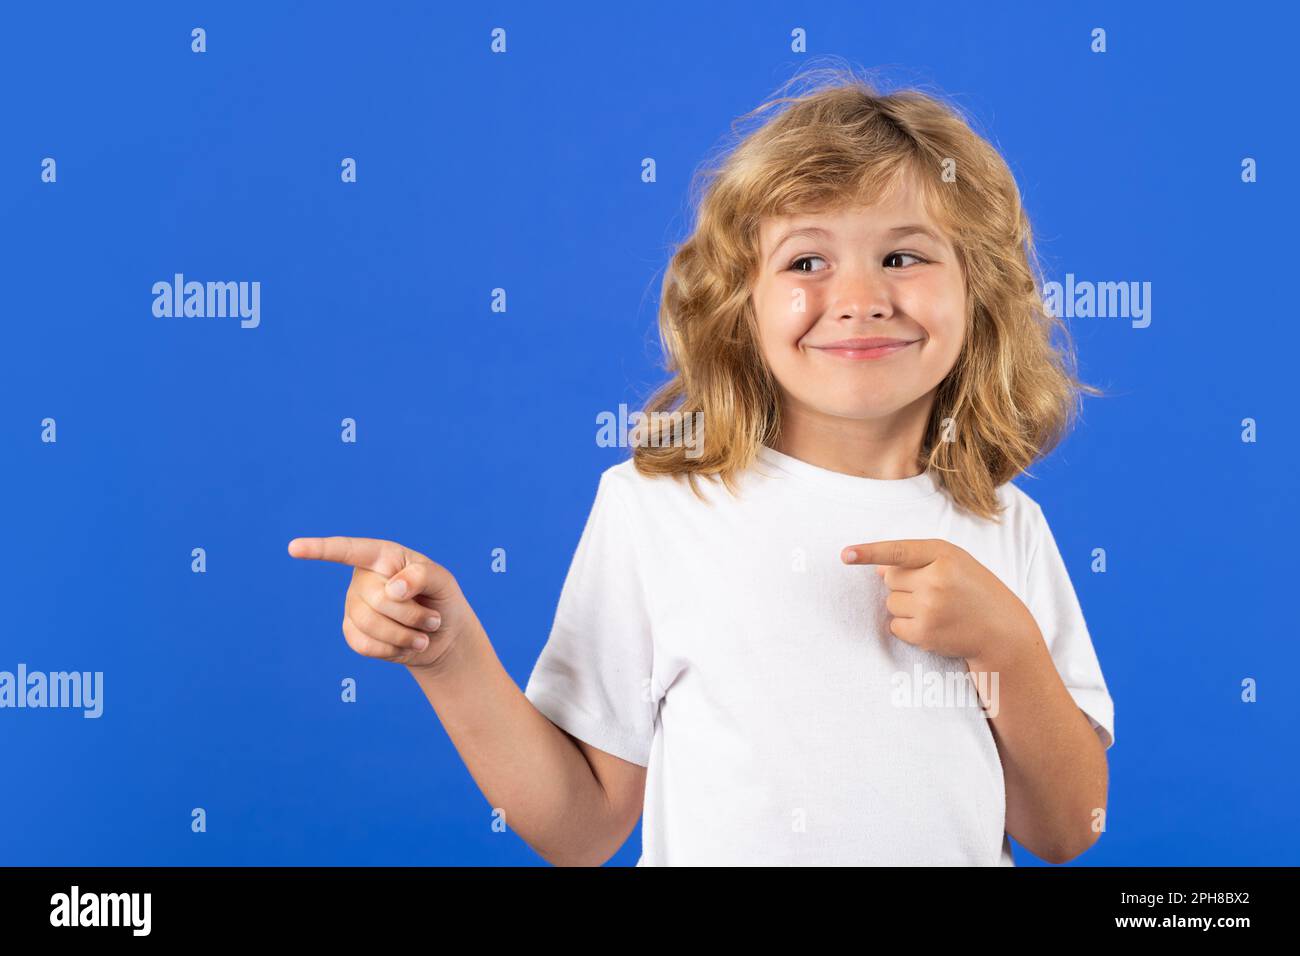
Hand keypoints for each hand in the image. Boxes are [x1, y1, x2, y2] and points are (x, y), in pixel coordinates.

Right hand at [287, 536, 480, 670]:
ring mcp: (354, 604)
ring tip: (423, 634)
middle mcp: (362, 577)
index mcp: (382, 556)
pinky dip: (392, 649)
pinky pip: (363, 645)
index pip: (348, 550)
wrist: (443, 636)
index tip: (294, 548)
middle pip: (376, 598)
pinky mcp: (353, 631)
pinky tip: (405, 645)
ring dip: (404, 635)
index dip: (320, 549)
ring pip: (369, 624)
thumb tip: (392, 588)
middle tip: (432, 618)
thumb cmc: (442, 600)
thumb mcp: (444, 582)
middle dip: (411, 614)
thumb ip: (422, 576)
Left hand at [840, 538, 1037, 662]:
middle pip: (889, 578)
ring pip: (890, 602)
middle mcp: (936, 579)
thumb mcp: (954, 562)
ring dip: (905, 606)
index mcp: (944, 554)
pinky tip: (932, 625)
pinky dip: (907, 626)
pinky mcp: (925, 633)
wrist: (1002, 631)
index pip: (898, 551)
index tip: (845, 554)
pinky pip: (894, 625)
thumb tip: (877, 569)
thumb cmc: (974, 590)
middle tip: (934, 591)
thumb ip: (917, 558)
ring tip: (936, 608)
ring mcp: (930, 608)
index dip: (869, 552)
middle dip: (904, 584)